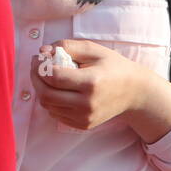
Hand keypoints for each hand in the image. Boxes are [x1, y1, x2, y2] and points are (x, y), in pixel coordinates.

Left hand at [28, 39, 144, 131]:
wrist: (134, 92)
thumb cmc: (113, 67)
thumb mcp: (94, 50)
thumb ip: (67, 46)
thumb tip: (43, 51)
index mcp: (91, 82)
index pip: (54, 77)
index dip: (40, 67)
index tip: (38, 58)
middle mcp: (87, 103)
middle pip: (46, 94)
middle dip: (36, 79)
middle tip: (36, 67)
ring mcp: (85, 117)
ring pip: (48, 106)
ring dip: (42, 90)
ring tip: (47, 77)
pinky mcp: (83, 124)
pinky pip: (56, 115)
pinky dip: (51, 102)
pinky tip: (58, 90)